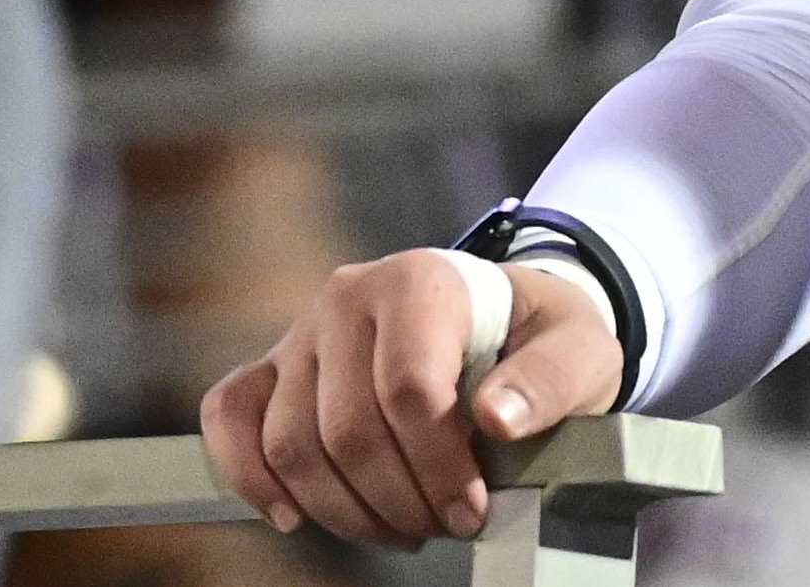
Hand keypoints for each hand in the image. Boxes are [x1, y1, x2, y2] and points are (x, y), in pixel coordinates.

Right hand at [199, 252, 619, 549]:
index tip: (472, 509)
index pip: (410, 391)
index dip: (438, 466)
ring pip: (291, 443)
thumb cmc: (538, 338)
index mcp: (422, 281)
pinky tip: (296, 516)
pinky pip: (230, 419)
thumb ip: (549, 379)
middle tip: (442, 527)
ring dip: (343, 508)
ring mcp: (302, 333)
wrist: (505, 320)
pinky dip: (251, 477)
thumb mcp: (579, 349)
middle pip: (349, 429)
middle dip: (397, 499)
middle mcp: (349, 297)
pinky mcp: (272, 368)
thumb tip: (495, 420)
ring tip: (400, 526)